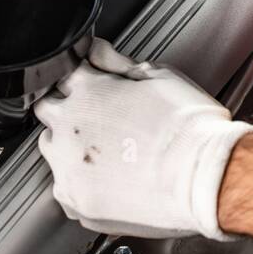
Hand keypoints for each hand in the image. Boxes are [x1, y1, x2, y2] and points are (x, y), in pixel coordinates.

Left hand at [34, 39, 252, 238]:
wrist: (204, 177)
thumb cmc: (190, 128)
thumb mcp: (161, 77)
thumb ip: (118, 62)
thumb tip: (96, 50)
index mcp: (88, 90)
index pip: (63, 74)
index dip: (83, 79)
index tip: (97, 87)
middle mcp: (69, 128)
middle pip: (48, 110)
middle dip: (69, 110)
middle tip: (102, 119)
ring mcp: (69, 168)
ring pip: (52, 150)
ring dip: (70, 145)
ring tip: (108, 150)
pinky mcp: (77, 202)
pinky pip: (66, 188)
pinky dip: (82, 182)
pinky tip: (110, 178)